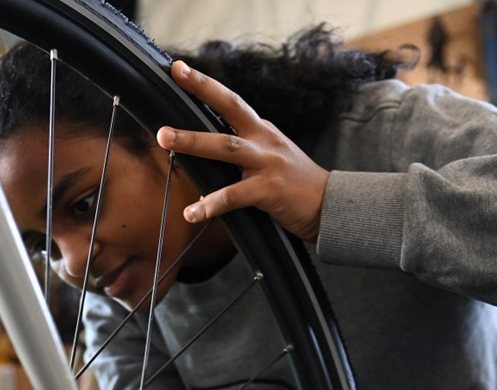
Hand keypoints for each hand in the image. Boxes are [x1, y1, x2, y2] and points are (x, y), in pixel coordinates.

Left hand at [156, 60, 329, 241]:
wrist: (330, 205)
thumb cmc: (294, 184)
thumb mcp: (269, 157)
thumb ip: (241, 152)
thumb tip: (203, 156)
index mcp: (261, 130)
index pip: (230, 101)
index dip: (204, 84)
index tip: (179, 69)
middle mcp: (263, 140)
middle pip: (229, 110)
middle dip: (198, 96)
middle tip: (168, 85)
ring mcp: (267, 163)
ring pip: (226, 147)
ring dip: (193, 141)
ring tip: (166, 141)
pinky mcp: (269, 189)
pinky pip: (234, 196)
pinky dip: (211, 204)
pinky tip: (192, 212)